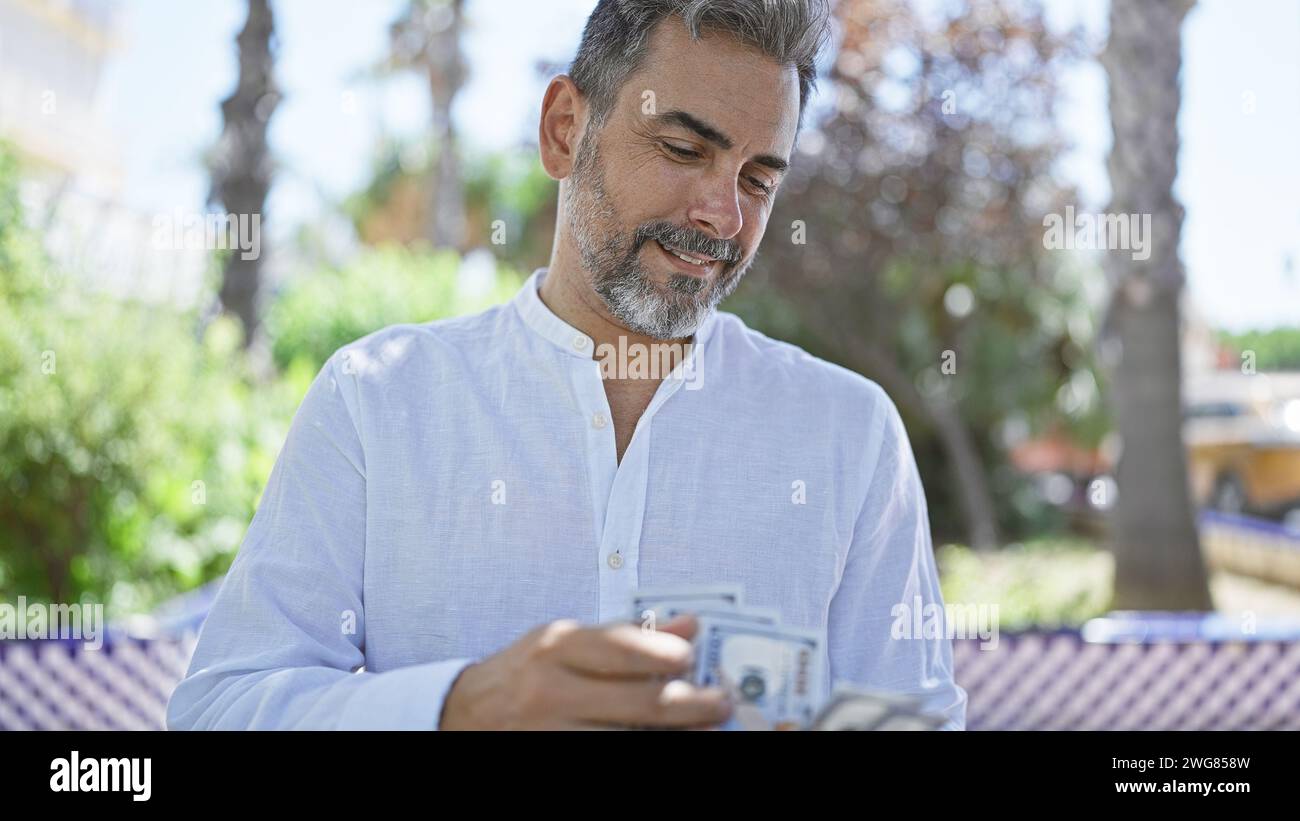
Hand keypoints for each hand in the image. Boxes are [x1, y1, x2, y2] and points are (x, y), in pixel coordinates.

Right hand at [439, 614, 732, 729]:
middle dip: (695, 705)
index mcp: (557, 647)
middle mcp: (552, 690)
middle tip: (722, 703)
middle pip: (643, 702)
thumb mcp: (566, 642)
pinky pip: (611, 755)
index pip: (628, 648)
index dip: (673, 657)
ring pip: (632, 739)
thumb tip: (691, 626)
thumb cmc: (525, 674)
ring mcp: (551, 734)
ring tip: (704, 730)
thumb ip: (628, 635)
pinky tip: (665, 741)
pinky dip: (644, 748)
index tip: (696, 662)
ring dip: (677, 735)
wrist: (461, 717)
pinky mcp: (553, 760)